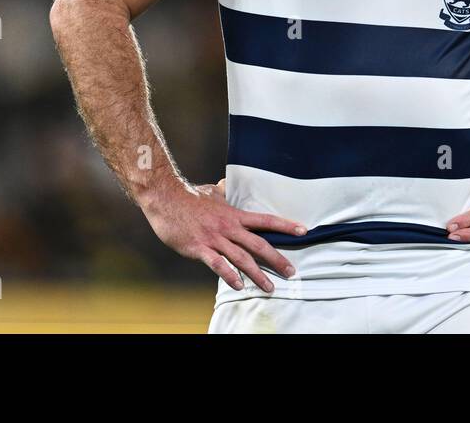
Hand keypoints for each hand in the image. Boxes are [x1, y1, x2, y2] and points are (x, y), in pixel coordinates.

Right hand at [142, 178, 306, 292]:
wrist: (166, 199)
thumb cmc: (189, 196)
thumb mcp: (210, 192)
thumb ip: (222, 190)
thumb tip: (226, 182)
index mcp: (234, 215)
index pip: (266, 220)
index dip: (285, 225)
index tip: (303, 231)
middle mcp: (229, 227)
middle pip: (258, 244)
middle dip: (277, 259)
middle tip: (292, 272)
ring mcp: (215, 238)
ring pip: (241, 258)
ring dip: (257, 274)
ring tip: (269, 287)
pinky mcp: (199, 248)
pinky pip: (217, 264)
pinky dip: (229, 276)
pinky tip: (239, 286)